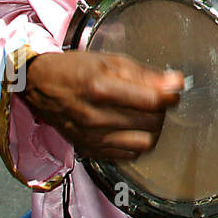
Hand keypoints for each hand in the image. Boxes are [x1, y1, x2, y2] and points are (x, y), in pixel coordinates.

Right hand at [22, 51, 184, 160]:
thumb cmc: (76, 70)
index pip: (153, 101)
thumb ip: (146, 74)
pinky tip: (131, 129)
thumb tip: (177, 83)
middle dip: (161, 111)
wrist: (40, 86)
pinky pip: (128, 156)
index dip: (170, 96)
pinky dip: (136, 143)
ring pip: (144, 143)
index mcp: (102, 88)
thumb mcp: (111, 62)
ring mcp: (91, 137)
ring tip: (145, 116)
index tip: (172, 91)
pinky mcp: (89, 150)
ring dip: (152, 130)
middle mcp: (95, 117)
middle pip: (152, 123)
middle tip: (156, 101)